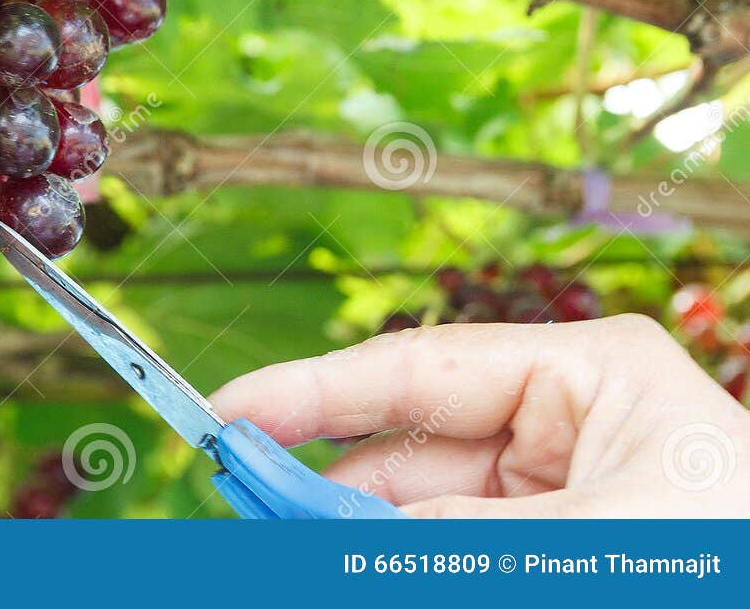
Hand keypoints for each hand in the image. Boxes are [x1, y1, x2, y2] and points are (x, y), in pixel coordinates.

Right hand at [209, 315, 749, 516]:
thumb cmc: (734, 553)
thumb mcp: (586, 539)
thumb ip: (442, 535)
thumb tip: (316, 529)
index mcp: (588, 373)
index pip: (415, 368)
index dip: (309, 390)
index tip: (224, 414)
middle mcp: (566, 425)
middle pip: (407, 450)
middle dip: (324, 484)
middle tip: (241, 506)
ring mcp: (563, 493)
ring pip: (422, 511)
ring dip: (355, 529)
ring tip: (288, 541)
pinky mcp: (561, 547)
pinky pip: (454, 546)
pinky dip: (398, 555)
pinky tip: (341, 552)